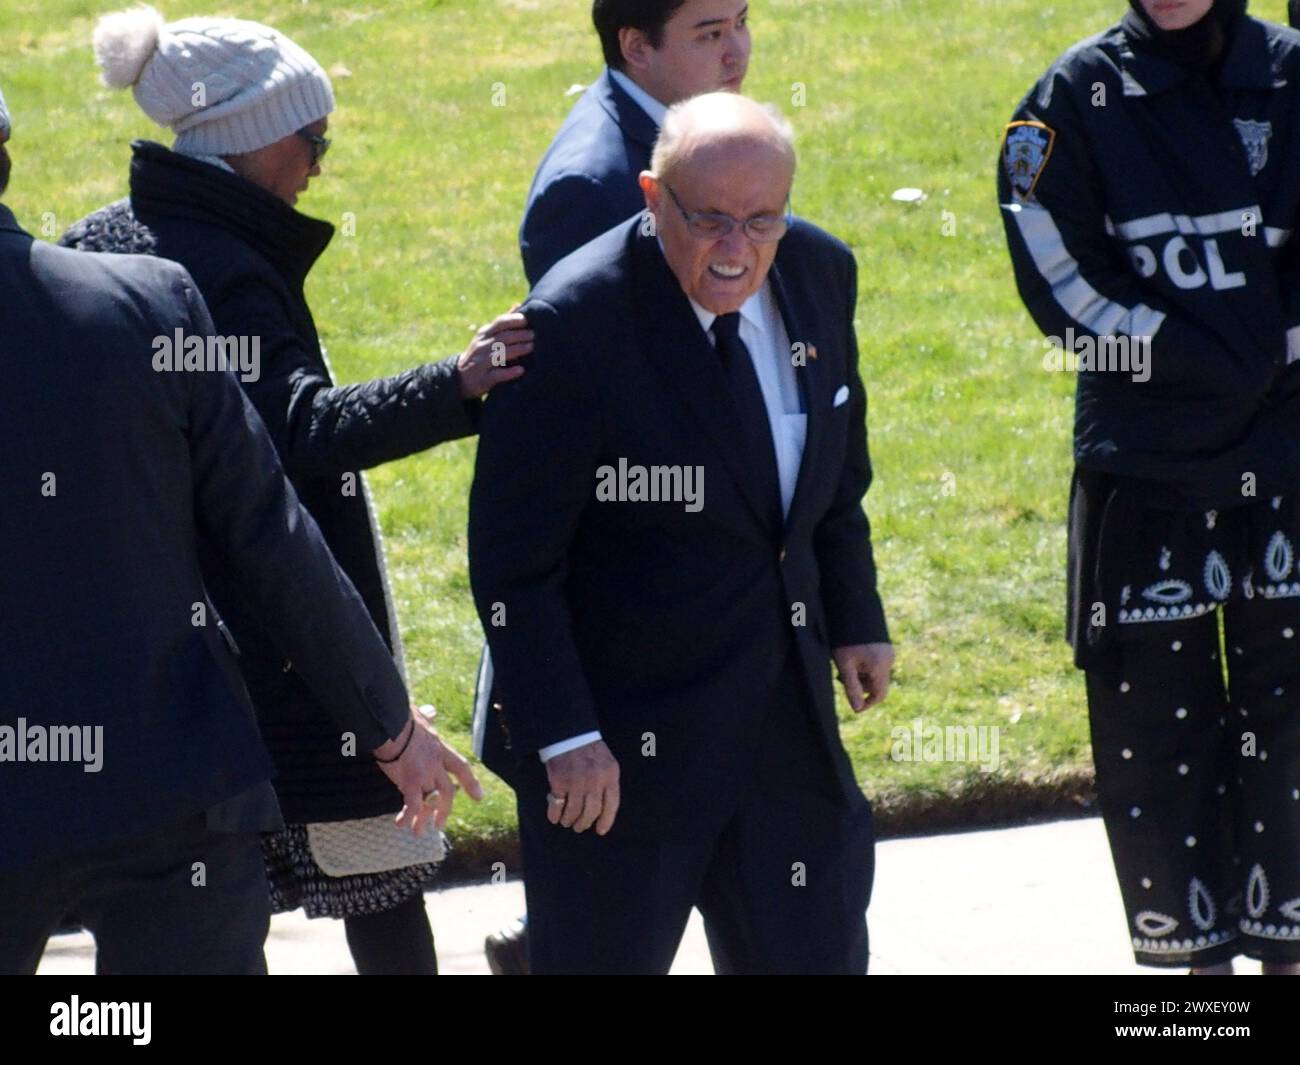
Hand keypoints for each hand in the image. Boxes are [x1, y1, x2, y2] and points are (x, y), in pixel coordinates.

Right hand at [373, 715, 483, 834]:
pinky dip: (408, 816)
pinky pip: (412, 805)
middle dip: (444, 809)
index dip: (470, 783)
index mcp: (440, 748)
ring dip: (424, 818)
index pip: (460, 767)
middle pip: (447, 791)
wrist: (391, 723)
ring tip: (418, 832)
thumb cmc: (401, 718)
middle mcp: (436, 764)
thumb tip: (431, 711)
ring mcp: (425, 774)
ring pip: (429, 801)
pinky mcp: (410, 782)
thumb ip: (427, 717)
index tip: (479, 798)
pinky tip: (401, 825)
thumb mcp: (420, 717)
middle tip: (439, 825)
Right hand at [457, 308, 531, 397]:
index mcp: (484, 334)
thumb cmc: (481, 353)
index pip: (498, 323)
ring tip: (531, 347)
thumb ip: (503, 323)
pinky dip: (509, 372)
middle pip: (501, 338)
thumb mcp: (487, 336)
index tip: (526, 320)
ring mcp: (482, 362)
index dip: (512, 320)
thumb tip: (518, 305)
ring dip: (516, 350)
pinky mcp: (484, 378)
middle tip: (533, 335)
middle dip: (518, 335)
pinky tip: (520, 370)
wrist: (461, 377)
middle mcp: (482, 346)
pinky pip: (497, 374)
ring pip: (499, 354)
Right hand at [544, 739, 619, 834]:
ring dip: (569, 820)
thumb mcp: (606, 761)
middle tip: (579, 827)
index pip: (612, 804)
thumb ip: (607, 781)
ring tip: (566, 822)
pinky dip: (554, 814)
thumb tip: (603, 808)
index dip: (606, 820)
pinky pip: (557, 806)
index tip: (600, 831)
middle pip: (592, 812)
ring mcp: (577, 782)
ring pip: (574, 812)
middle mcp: (595, 780)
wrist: (568, 732)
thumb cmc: (588, 749)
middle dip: (584, 823)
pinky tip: (553, 816)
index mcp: (610, 774)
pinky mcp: (559, 782)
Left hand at [833, 642, 894, 711]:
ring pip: (876, 673)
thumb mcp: (845, 664)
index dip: (867, 703)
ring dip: (861, 675)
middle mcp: (888, 660)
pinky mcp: (884, 645)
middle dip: (860, 685)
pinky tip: (852, 656)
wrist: (853, 610)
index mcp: (880, 667)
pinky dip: (865, 666)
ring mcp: (888, 652)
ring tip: (844, 665)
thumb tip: (857, 708)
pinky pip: (876, 662)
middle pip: (876, 683)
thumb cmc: (846, 638)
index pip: (879, 695)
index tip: (854, 705)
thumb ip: (852, 687)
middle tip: (841, 677)